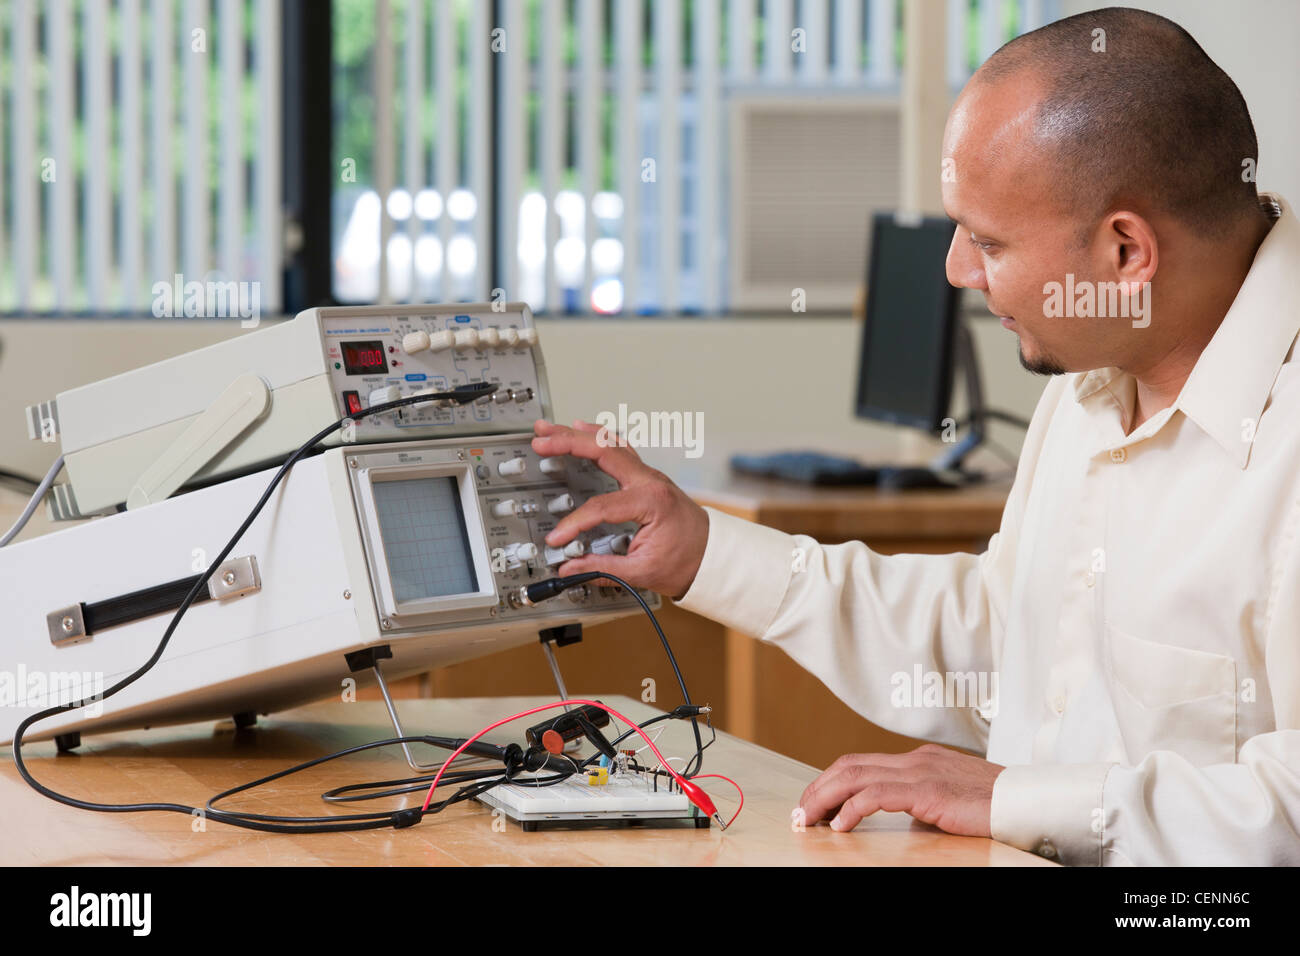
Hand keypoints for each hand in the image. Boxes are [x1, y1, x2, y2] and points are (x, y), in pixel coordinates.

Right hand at [530, 419, 709, 599]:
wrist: (714, 556)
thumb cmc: (687, 561)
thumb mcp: (642, 572)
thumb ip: (602, 569)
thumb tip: (569, 568)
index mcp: (651, 502)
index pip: (601, 507)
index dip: (574, 524)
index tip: (558, 539)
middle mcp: (651, 481)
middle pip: (604, 451)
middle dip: (568, 443)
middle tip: (541, 440)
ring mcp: (650, 475)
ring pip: (611, 442)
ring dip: (579, 433)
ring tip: (551, 428)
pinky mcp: (647, 478)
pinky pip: (620, 448)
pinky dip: (598, 437)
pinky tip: (582, 431)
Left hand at [796, 744, 1005, 836]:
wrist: (1026, 802)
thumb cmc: (994, 806)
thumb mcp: (949, 801)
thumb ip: (922, 803)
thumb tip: (902, 819)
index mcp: (918, 759)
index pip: (861, 763)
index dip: (831, 782)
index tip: (814, 804)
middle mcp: (914, 759)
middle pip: (849, 765)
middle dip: (818, 788)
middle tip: (800, 813)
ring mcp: (920, 771)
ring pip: (854, 776)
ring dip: (824, 798)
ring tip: (809, 820)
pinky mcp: (927, 790)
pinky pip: (876, 794)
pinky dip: (852, 809)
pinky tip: (840, 826)